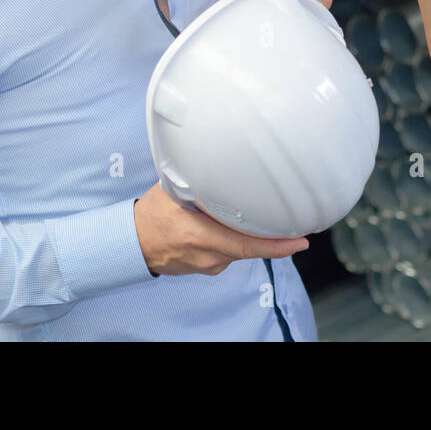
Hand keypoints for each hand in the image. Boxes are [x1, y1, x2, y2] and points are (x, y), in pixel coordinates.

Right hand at [133, 183, 308, 275]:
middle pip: (250, 248)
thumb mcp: (171, 191)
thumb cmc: (151, 215)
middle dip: (276, 239)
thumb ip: (198, 181)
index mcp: (197, 235)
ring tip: (263, 218)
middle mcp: (206, 255)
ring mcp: (208, 265)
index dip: (275, 245)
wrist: (131, 245)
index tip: (299, 241)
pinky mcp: (208, 268)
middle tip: (298, 227)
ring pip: (242, 250)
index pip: (243, 244)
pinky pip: (232, 253)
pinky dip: (239, 239)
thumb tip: (220, 161)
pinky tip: (237, 226)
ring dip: (254, 236)